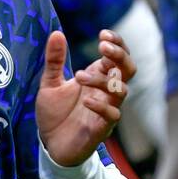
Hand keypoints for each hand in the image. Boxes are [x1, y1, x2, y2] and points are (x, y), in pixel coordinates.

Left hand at [36, 29, 135, 166]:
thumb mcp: (49, 83)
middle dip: (120, 55)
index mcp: (97, 76)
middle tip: (102, 47)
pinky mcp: (102, 127)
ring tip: (79, 76)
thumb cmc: (54, 114)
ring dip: (103, 80)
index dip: (117, 43)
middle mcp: (106, 91)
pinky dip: (102, 105)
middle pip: (129, 69)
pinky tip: (85, 101)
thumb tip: (56, 33)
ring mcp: (106, 108)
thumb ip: (55, 60)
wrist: (49, 145)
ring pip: (120, 90)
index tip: (102, 34)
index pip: (118, 56)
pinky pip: (113, 114)